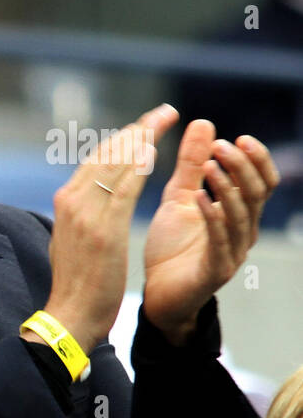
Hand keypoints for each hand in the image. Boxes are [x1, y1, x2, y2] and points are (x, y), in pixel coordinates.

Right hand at [35, 105, 176, 353]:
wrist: (69, 314)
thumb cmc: (76, 284)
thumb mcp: (73, 240)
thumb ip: (82, 215)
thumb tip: (91, 199)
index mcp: (66, 203)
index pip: (95, 159)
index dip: (122, 139)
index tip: (144, 126)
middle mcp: (71, 201)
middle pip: (106, 154)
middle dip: (136, 129)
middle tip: (161, 113)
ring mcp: (85, 214)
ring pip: (115, 164)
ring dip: (141, 138)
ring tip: (162, 120)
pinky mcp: (104, 228)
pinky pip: (124, 188)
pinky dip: (138, 166)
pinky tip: (154, 150)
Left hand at [142, 120, 279, 343]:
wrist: (156, 295)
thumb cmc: (171, 247)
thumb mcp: (179, 197)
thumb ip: (191, 164)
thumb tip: (204, 122)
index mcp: (238, 213)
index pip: (261, 181)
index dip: (255, 159)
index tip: (238, 137)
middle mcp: (243, 232)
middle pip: (256, 193)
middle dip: (242, 167)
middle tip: (222, 146)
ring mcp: (232, 252)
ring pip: (241, 215)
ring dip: (227, 187)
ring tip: (209, 165)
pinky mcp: (216, 271)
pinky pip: (219, 240)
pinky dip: (211, 216)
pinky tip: (198, 198)